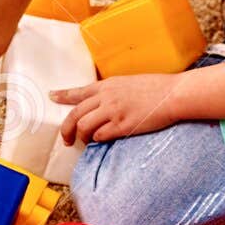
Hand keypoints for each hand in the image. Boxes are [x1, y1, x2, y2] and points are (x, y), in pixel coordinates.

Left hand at [54, 75, 182, 143]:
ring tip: (85, 142)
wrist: (172, 94)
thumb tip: (104, 103)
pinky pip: (101, 135)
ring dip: (81, 136)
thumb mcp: (129, 83)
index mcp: (107, 85)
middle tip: (66, 139)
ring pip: (84, 126)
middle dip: (67, 128)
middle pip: (75, 114)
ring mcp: (113, 111)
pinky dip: (98, 139)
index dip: (63, 95)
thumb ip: (113, 92)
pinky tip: (102, 140)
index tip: (52, 96)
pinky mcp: (123, 125)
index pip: (78, 92)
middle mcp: (106, 98)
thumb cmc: (156, 88)